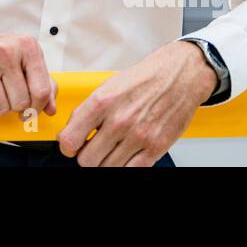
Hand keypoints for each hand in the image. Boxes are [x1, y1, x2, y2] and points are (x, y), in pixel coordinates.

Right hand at [0, 17, 57, 120]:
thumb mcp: (22, 57)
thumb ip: (42, 81)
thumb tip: (51, 109)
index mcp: (26, 45)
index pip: (42, 90)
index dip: (38, 107)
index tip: (31, 108)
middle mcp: (6, 51)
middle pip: (21, 103)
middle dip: (14, 105)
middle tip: (4, 93)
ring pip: (1, 108)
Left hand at [56, 40, 215, 166]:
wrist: (180, 75)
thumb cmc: (145, 78)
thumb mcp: (109, 85)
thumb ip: (89, 110)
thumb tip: (71, 131)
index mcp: (103, 101)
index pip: (70, 139)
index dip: (67, 146)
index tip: (70, 145)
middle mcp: (119, 120)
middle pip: (86, 160)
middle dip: (85, 156)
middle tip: (91, 149)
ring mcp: (138, 136)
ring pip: (106, 169)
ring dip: (105, 163)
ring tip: (110, 150)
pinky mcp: (156, 147)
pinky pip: (131, 170)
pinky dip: (124, 166)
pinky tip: (125, 155)